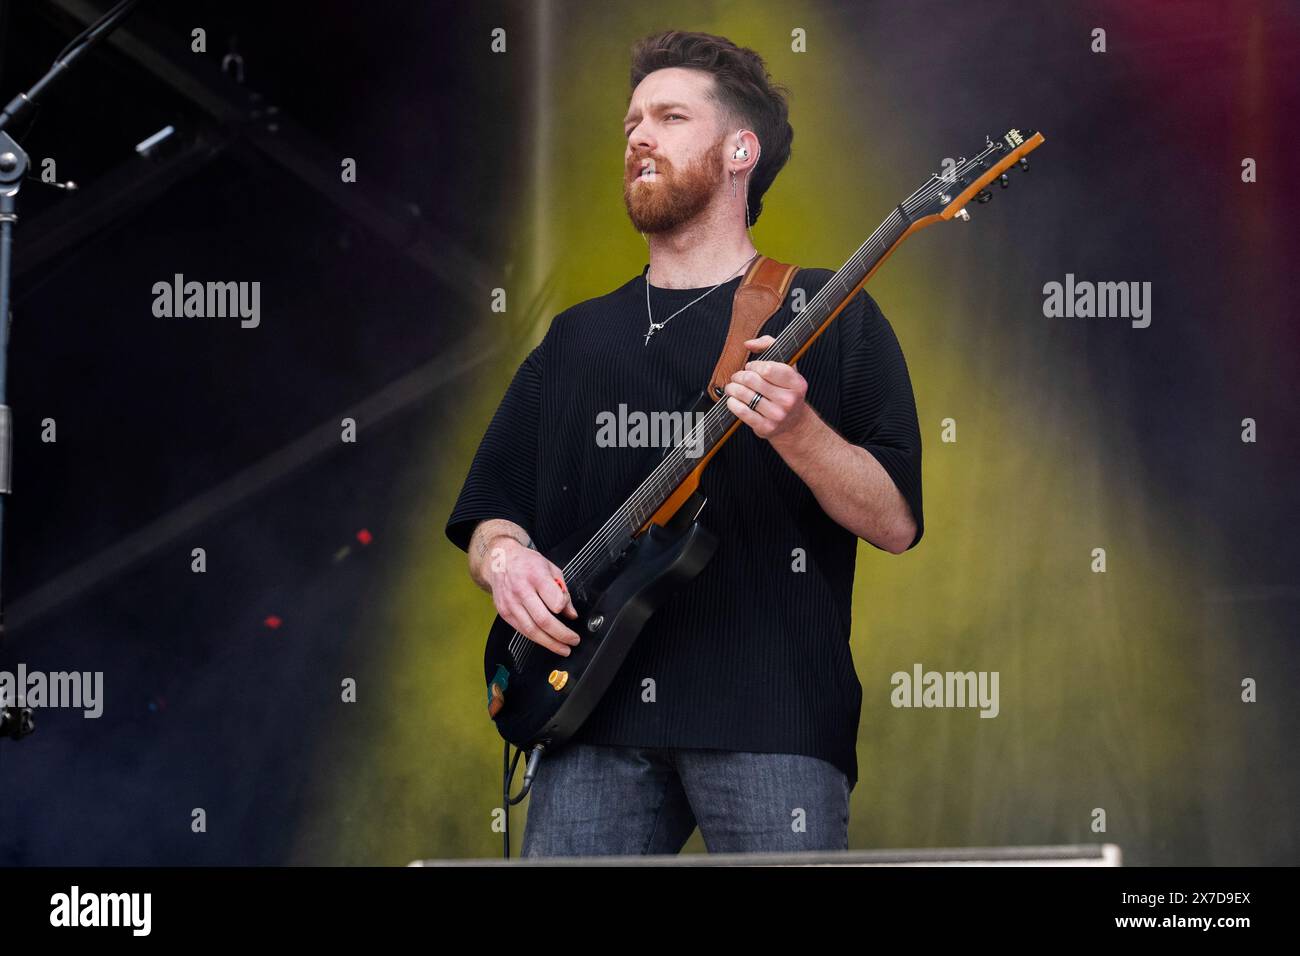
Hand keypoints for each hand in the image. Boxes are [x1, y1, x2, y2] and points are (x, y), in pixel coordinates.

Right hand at [486, 537, 580, 655]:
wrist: (500, 561)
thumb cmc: (527, 563)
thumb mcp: (551, 569)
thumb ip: (563, 591)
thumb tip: (571, 613)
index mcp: (536, 576)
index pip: (554, 600)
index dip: (565, 610)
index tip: (572, 617)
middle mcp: (521, 591)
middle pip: (543, 620)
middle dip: (561, 635)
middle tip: (573, 641)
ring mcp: (511, 603)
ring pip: (532, 631)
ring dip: (550, 643)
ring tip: (563, 648)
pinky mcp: (504, 613)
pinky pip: (522, 630)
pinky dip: (536, 638)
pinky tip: (546, 641)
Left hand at [722, 335, 809, 440]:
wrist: (793, 423)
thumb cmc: (786, 389)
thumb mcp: (787, 365)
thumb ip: (770, 345)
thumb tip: (748, 344)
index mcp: (796, 383)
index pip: (766, 368)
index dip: (753, 365)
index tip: (751, 367)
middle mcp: (789, 399)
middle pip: (752, 380)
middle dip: (739, 376)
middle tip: (737, 377)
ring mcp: (778, 415)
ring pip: (745, 395)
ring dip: (732, 388)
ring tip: (732, 387)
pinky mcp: (766, 427)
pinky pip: (742, 411)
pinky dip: (732, 403)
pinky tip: (732, 399)